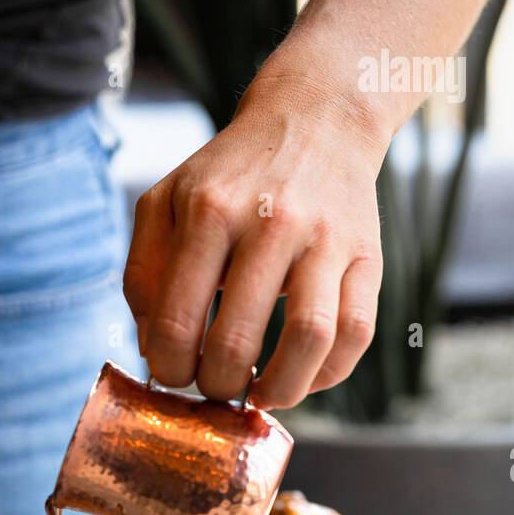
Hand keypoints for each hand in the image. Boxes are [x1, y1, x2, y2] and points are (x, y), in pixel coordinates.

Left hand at [123, 71, 387, 408]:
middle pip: (236, 343)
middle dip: (217, 386)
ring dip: (279, 391)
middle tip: (214, 389)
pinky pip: (356, 334)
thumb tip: (152, 349)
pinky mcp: (369, 257)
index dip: (169, 368)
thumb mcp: (167, 202)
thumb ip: (144, 273)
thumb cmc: (231, 175)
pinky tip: (301, 376)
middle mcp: (271, 222)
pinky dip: (327, 374)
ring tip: (260, 397)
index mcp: (209, 211)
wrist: (317, 118)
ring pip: (309, 341)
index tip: (173, 375)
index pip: (176, 323)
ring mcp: (326, 240)